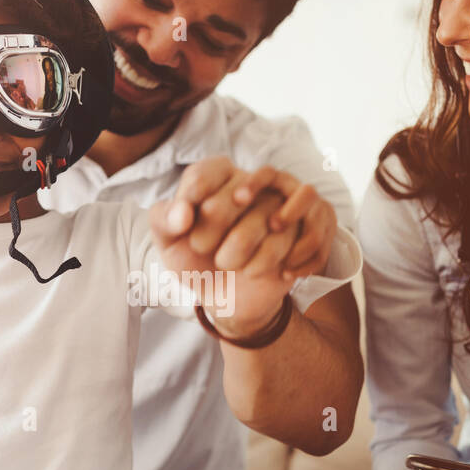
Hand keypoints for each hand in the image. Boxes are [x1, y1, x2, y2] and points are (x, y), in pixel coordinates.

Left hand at [150, 157, 337, 337]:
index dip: (195, 195)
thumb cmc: (196, 262)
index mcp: (218, 177)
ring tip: (231, 265)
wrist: (226, 297)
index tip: (184, 224)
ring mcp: (282, 204)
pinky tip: (259, 273)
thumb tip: (184, 214)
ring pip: (271, 217)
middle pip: (238, 193)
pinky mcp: (305, 227)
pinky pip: (301, 237)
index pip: (208, 172)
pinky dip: (275, 262)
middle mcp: (252, 183)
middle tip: (203, 248)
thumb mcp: (169, 243)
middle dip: (216, 227)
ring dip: (244, 249)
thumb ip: (164, 220)